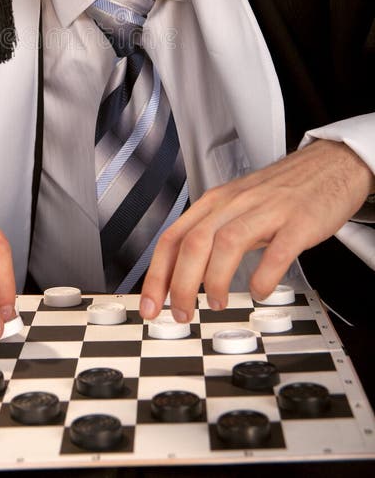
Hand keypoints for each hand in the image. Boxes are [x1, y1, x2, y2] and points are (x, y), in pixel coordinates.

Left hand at [140, 140, 373, 321]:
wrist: (329, 165)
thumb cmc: (281, 191)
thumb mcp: (236, 206)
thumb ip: (211, 236)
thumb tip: (182, 274)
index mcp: (215, 202)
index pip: (173, 238)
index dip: (156, 275)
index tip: (149, 305)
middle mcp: (235, 203)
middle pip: (194, 242)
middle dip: (181, 284)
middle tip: (181, 313)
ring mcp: (267, 211)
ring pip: (227, 243)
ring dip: (215, 279)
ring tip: (217, 304)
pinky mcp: (298, 222)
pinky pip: (276, 251)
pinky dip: (264, 276)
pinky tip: (260, 292)